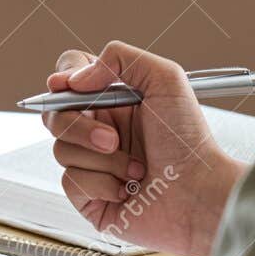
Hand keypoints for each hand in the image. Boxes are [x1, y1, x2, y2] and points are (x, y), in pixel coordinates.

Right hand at [45, 40, 243, 255]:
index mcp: (115, 103)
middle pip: (55, 115)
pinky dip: (102, 184)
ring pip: (62, 149)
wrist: (198, 193)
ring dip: (103, 160)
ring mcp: (93, 165)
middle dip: (81, 127)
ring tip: (136, 167)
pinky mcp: (89, 197)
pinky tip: (127, 188)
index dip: (62, 81)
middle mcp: (100, 132)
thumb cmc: (189, 141)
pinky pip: (70, 181)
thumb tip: (76, 79)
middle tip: (113, 138)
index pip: (70, 81)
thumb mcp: (166, 79)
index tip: (64, 85)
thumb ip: (120, 57)